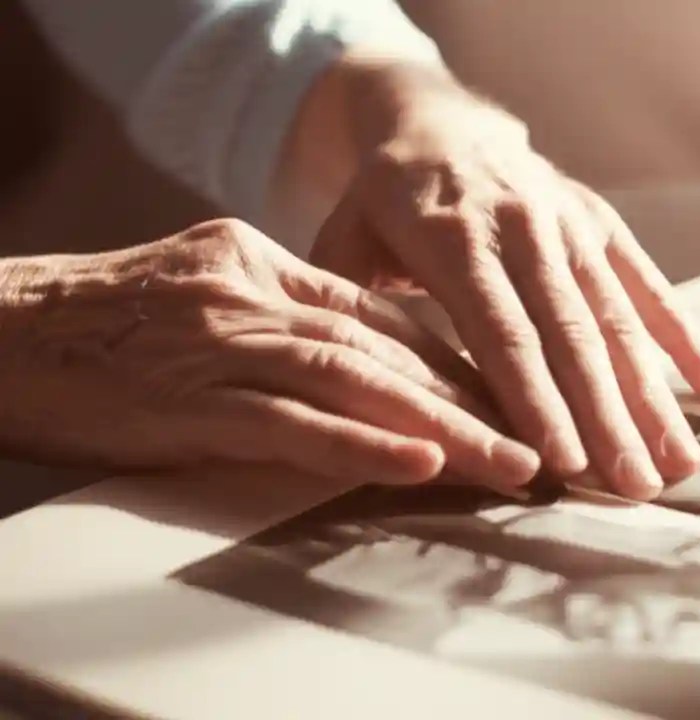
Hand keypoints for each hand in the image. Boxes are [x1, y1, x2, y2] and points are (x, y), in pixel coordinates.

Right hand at [0, 219, 539, 487]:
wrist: (0, 333)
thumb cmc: (106, 323)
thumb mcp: (205, 289)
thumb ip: (283, 312)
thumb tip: (365, 348)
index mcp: (264, 264)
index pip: (383, 315)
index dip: (455, 358)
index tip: (514, 394)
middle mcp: (256, 295)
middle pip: (389, 349)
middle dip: (474, 396)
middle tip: (542, 437)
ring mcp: (225, 345)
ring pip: (359, 383)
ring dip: (446, 426)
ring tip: (511, 462)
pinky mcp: (192, 401)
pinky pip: (293, 425)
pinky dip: (363, 445)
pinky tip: (422, 463)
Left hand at [300, 61, 699, 499]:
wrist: (441, 122)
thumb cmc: (384, 206)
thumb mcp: (344, 242)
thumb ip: (353, 313)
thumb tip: (354, 403)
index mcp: (452, 237)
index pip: (502, 333)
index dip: (536, 399)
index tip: (564, 464)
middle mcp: (523, 229)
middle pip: (572, 337)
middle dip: (606, 418)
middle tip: (633, 490)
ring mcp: (571, 226)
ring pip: (618, 320)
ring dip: (652, 396)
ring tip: (679, 465)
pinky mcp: (604, 226)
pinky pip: (651, 286)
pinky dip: (688, 339)